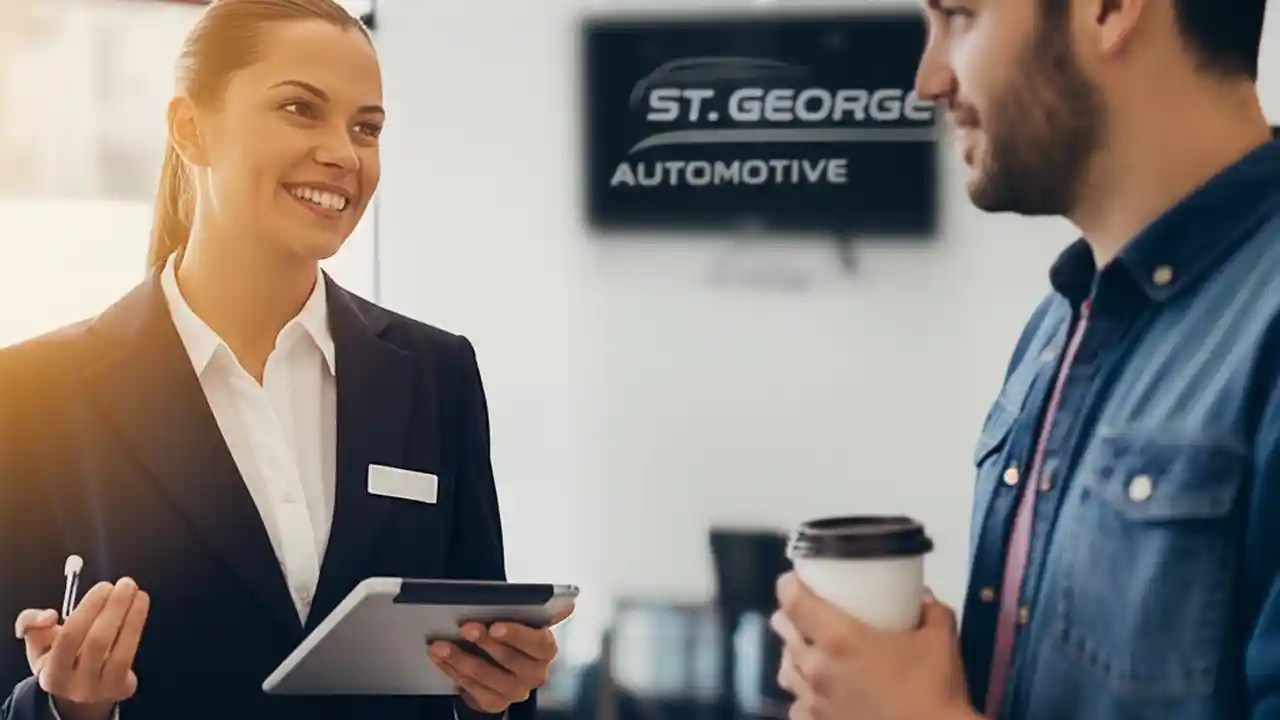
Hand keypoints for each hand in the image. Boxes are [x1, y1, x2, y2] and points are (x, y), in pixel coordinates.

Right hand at [13, 578, 149, 719]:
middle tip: (126, 584)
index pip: (69, 637)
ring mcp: (101, 689)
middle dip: (114, 609)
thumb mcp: (38, 643)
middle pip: (97, 642)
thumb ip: (30, 623)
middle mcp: (76, 685)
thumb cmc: (60, 657)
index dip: (89, 609)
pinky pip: (131, 655)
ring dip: (132, 616)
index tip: (104, 586)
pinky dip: (136, 628)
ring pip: (120, 650)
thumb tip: (48, 615)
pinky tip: (140, 606)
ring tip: (138, 593)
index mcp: (51, 674)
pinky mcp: (121, 687)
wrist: (79, 694)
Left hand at [428, 602, 574, 713]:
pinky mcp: (496, 703)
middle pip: (511, 661)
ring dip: (461, 659)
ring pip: (488, 678)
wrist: (500, 662)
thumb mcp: (523, 619)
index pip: (538, 643)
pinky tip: (441, 659)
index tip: (495, 625)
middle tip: (464, 628)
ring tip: (440, 645)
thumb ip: (538, 610)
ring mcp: (516, 691)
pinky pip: (473, 691)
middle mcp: (536, 673)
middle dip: (484, 643)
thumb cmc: (511, 634)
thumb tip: (569, 603)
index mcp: (546, 649)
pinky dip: (454, 672)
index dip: (516, 635)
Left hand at [772, 572, 975, 719]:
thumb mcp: (941, 639)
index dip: (788, 584)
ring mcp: (813, 701)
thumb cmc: (934, 689)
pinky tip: (820, 694)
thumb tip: (922, 595)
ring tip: (812, 653)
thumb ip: (931, 611)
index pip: (792, 601)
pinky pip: (797, 705)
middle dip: (790, 618)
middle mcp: (817, 668)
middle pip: (784, 632)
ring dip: (794, 656)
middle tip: (808, 614)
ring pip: (785, 669)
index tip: (796, 579)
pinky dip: (804, 696)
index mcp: (839, 639)